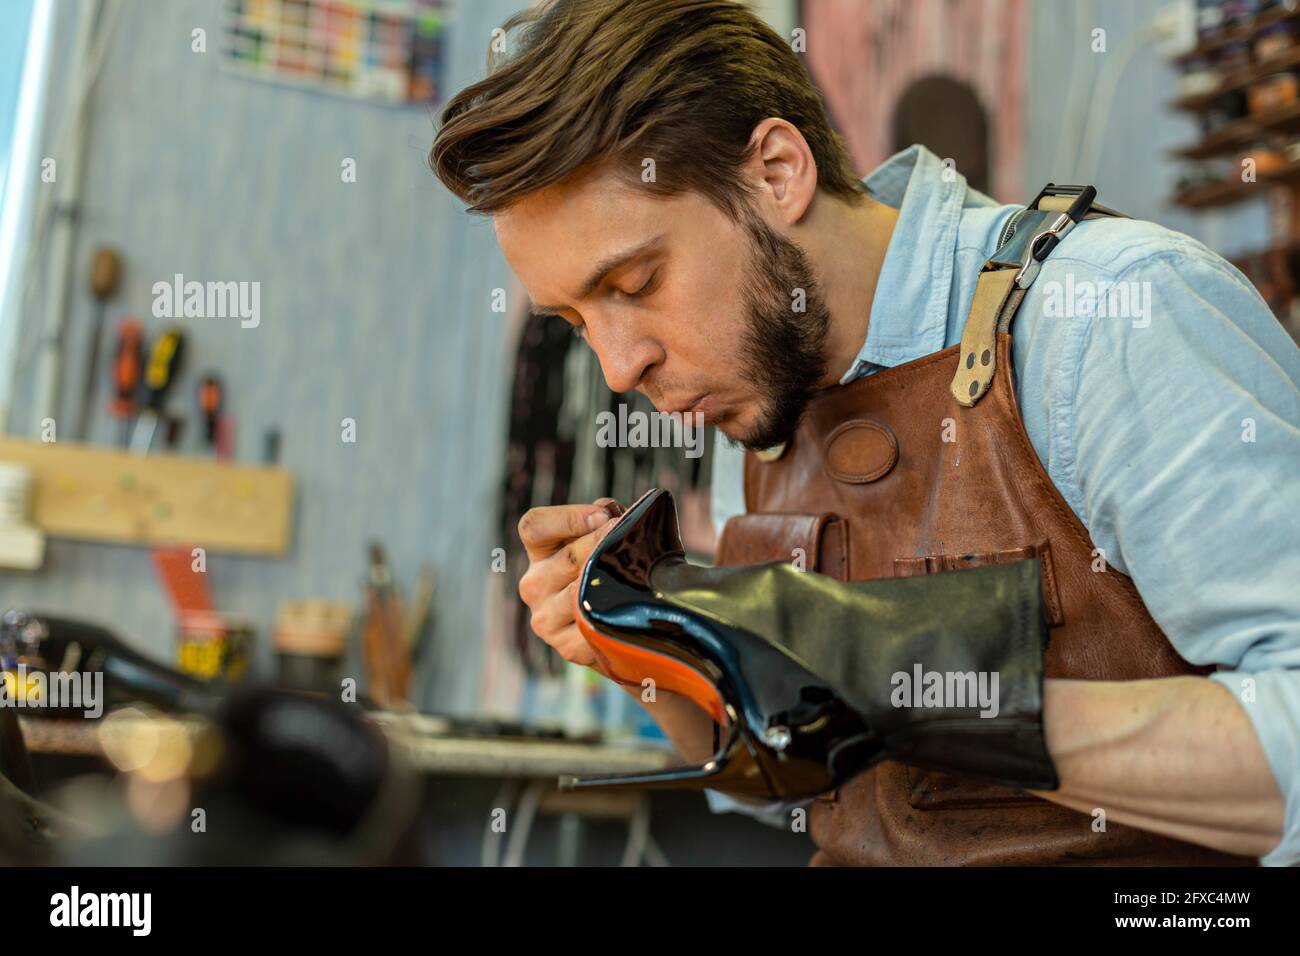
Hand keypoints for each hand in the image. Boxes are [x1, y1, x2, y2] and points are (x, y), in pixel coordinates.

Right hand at [517, 497, 624, 667]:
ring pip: (577, 594)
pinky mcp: (565, 646)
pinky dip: (610, 618)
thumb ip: (605, 519)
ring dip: (607, 581)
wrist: (623, 627)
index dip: (568, 518)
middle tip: (630, 537)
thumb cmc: (613, 572)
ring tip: (633, 572)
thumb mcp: (605, 538)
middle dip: (603, 544)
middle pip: (567, 558)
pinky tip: (626, 610)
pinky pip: (589, 629)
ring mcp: (546, 618)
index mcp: (540, 552)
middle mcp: (535, 583)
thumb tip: (610, 513)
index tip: (603, 517)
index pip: (534, 526)